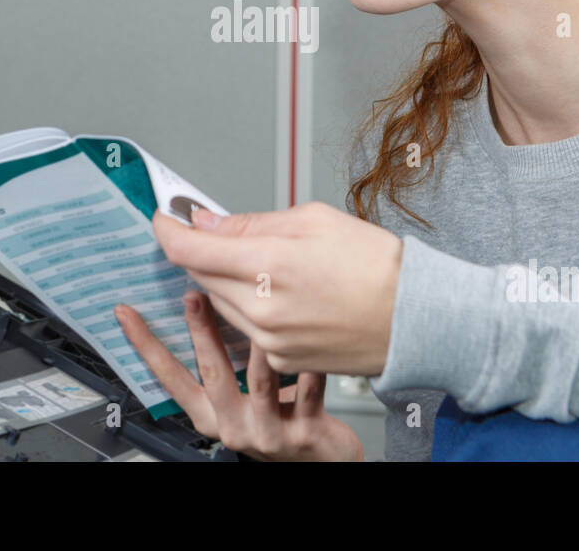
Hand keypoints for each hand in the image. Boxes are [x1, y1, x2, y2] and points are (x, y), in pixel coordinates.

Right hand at [114, 290, 363, 460]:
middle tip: (194, 295)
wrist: (319, 462)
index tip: (126, 313)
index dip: (146, 346)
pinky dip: (308, 364)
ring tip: (257, 308)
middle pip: (213, 373)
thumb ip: (224, 364)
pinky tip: (308, 339)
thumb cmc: (276, 421)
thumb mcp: (238, 399)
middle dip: (201, 332)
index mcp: (210, 415)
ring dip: (257, 344)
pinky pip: (308, 391)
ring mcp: (267, 432)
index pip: (169, 377)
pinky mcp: (304, 432)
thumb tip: (206, 303)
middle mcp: (233, 425)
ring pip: (261, 381)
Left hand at [150, 201, 402, 374]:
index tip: (165, 218)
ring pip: (219, 301)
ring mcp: (268, 339)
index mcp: (267, 263)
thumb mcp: (314, 219)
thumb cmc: (375, 264)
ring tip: (267, 264)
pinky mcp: (278, 360)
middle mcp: (261, 307)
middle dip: (202, 250)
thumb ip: (252, 222)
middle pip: (199, 275)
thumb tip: (208, 222)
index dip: (168, 229)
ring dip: (226, 279)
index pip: (189, 248)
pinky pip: (245, 328)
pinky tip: (282, 294)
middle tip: (220, 231)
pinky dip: (250, 307)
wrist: (413, 317)